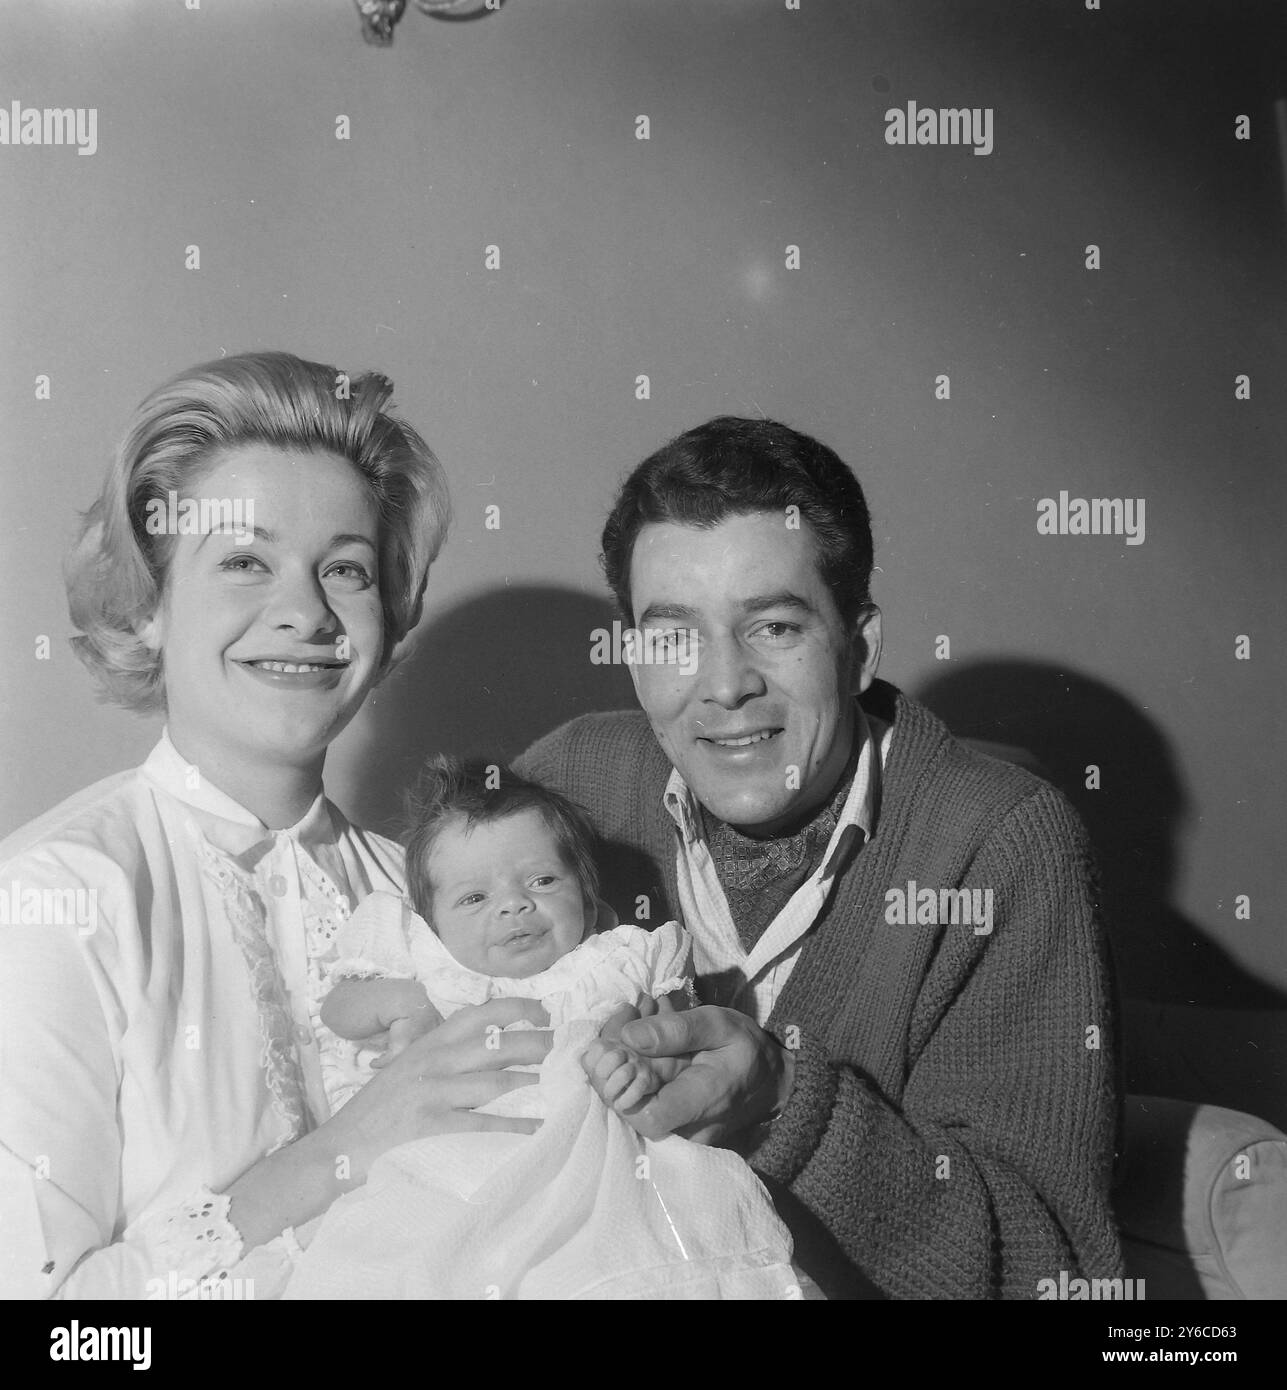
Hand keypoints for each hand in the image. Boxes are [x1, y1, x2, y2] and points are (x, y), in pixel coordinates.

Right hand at [317, 996, 551, 1183]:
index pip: (478, 1013)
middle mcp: (434, 1062)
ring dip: (532, 1082)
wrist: (338, 1148)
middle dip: (537, 1044)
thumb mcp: (406, 1067)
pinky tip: (538, 1128)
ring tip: (559, 1082)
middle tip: (566, 1049)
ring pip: (496, 1082)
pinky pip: (484, 1125)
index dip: (516, 1008)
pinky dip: (515, 1126)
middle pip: (497, 1045)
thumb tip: (488, 1047)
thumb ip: (440, 1054)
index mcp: (429, 1044)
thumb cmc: (377, 1110)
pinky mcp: (432, 1127)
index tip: (544, 1011)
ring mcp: (433, 1094)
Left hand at [582, 1002, 793, 1144]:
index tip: (617, 1045)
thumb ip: (677, 1030)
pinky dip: (629, 1065)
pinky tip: (638, 1034)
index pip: (647, 1117)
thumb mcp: (719, 1024)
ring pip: (627, 1102)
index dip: (618, 1087)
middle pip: (627, 1107)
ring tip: (635, 1015)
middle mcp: (686, 1130)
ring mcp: (676, 1134)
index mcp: (703, 1102)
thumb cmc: (746, 1049)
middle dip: (614, 1056)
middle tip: (627, 1013)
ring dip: (619, 1056)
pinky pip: (636, 1100)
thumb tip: (628, 1036)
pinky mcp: (668, 1127)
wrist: (769, 1081)